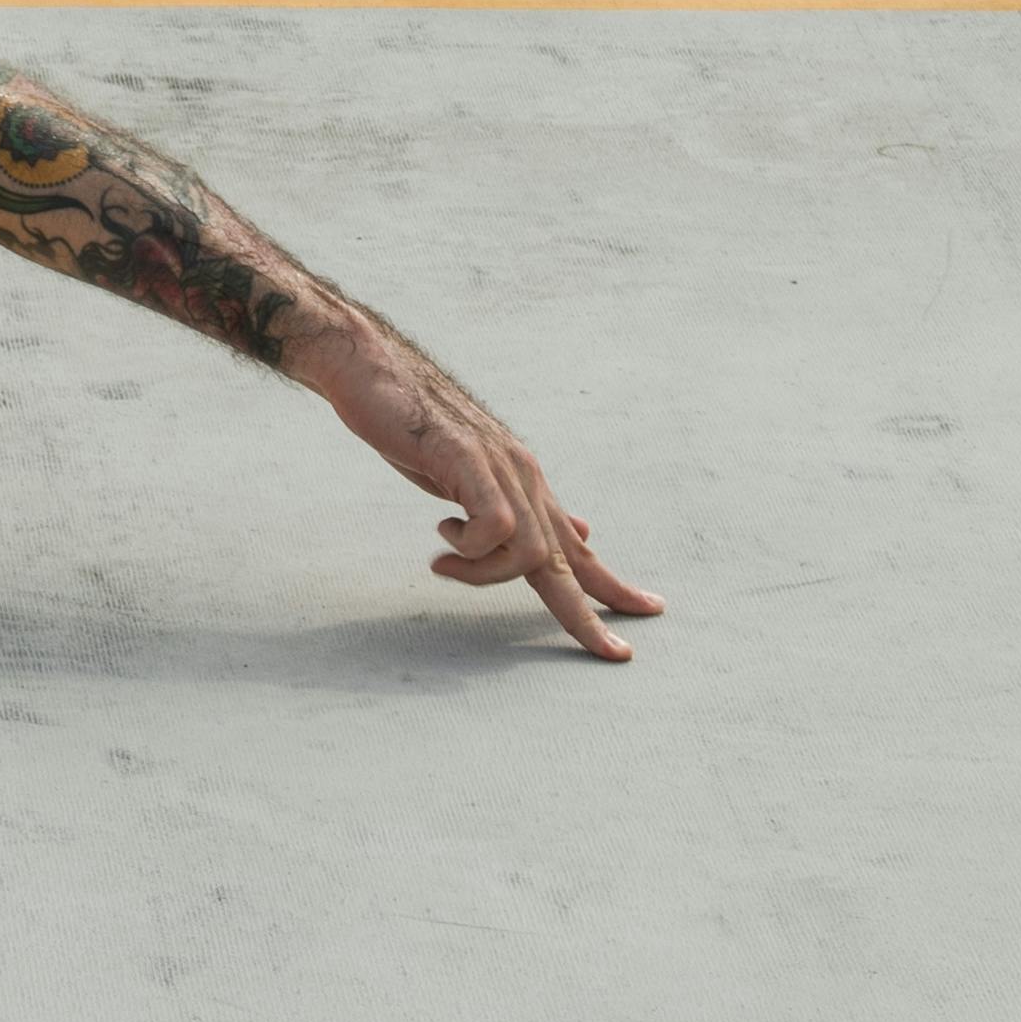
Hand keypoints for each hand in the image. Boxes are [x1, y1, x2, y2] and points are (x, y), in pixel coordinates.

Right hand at [304, 325, 655, 664]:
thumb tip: (579, 532)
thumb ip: (515, 507)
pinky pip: (495, 527)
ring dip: (486, 574)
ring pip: (530, 551)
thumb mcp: (470, 476)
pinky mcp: (470, 460)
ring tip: (444, 561)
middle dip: (589, 612)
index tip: (647, 611)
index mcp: (524, 484)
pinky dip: (469, 548)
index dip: (611, 584)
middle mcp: (523, 476)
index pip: (576, 547)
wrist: (372, 369)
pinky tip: (440, 532)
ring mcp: (499, 466)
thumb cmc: (413, 424)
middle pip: (567, 560)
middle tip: (615, 652)